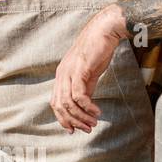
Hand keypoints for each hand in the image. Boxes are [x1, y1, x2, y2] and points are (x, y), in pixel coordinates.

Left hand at [51, 7, 124, 131]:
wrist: (105, 31)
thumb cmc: (98, 51)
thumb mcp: (89, 74)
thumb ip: (85, 89)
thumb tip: (85, 106)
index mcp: (62, 76)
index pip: (55, 103)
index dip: (63, 119)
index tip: (74, 129)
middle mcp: (62, 74)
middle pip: (60, 106)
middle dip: (73, 121)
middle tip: (86, 129)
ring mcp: (69, 72)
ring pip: (69, 103)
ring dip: (81, 116)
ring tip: (93, 123)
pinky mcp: (80, 70)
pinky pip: (79, 95)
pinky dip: (87, 107)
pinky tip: (97, 112)